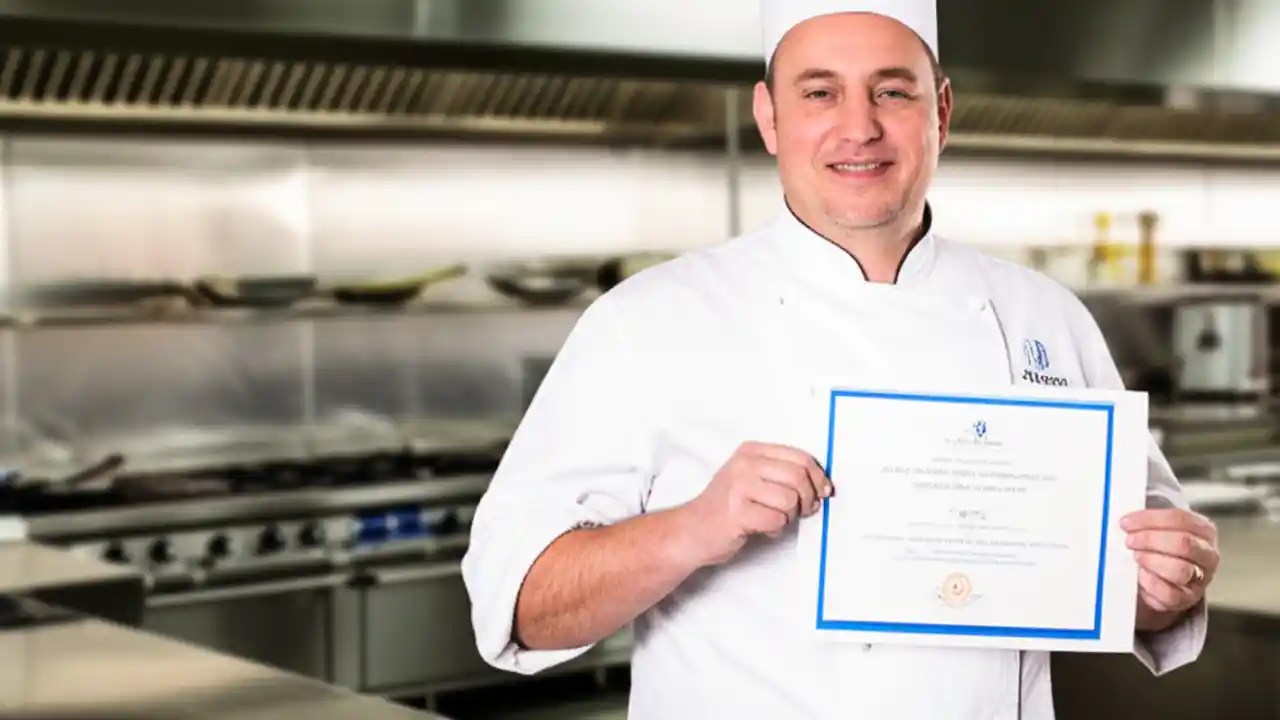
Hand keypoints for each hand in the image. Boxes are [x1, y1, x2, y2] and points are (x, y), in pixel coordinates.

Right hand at [677, 441, 831, 567]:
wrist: (692, 531)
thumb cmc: (727, 507)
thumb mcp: (751, 479)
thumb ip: (782, 475)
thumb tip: (821, 484)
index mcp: (751, 451)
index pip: (800, 457)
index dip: (818, 477)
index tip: (823, 491)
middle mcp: (744, 464)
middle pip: (798, 477)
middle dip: (808, 499)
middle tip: (804, 511)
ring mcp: (738, 486)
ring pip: (790, 500)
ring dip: (789, 516)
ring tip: (775, 519)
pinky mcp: (737, 512)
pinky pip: (776, 520)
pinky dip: (775, 529)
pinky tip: (762, 528)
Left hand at [1122, 508, 1218, 631]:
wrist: (1163, 580)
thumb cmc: (1162, 549)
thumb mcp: (1160, 530)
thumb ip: (1149, 523)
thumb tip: (1128, 521)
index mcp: (1204, 530)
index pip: (1180, 519)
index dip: (1149, 519)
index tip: (1127, 523)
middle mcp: (1208, 555)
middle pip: (1183, 543)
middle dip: (1150, 540)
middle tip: (1130, 541)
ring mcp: (1201, 579)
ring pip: (1180, 569)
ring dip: (1151, 561)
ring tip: (1136, 557)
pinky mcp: (1188, 600)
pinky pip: (1170, 594)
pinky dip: (1151, 583)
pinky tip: (1140, 575)